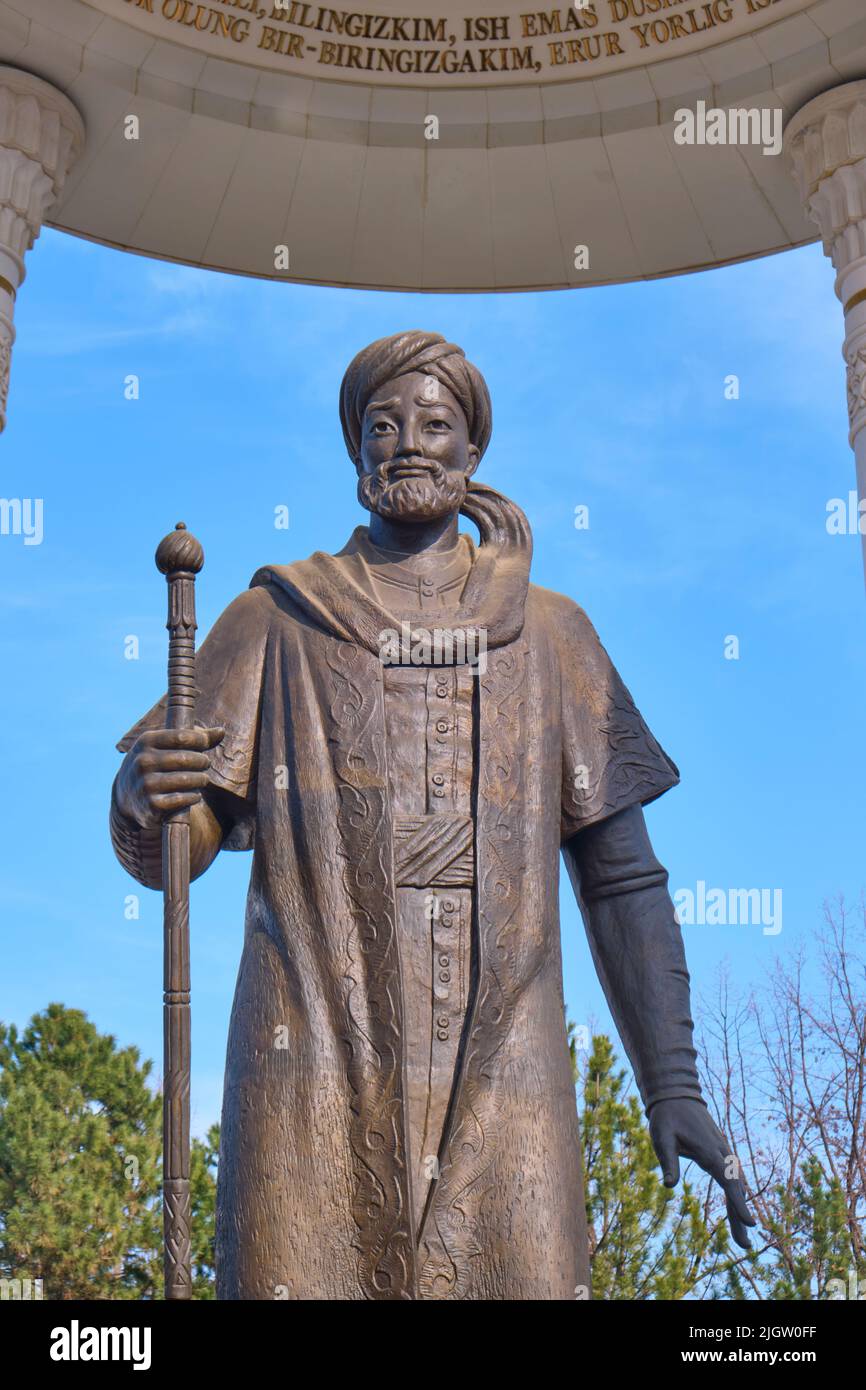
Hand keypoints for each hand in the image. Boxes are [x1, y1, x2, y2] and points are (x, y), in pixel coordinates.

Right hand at [114, 726, 224, 829]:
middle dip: (202, 761)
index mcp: (146, 741)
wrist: (129, 795)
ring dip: (201, 779)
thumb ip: (195, 738)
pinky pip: (182, 799)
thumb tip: (221, 731)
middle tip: (205, 764)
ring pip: (187, 779)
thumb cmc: (157, 763)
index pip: (181, 736)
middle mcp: (143, 762)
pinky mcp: (152, 805)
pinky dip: (193, 796)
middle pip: (187, 758)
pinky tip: (194, 794)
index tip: (205, 744)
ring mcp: (146, 784)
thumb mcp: (166, 746)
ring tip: (202, 779)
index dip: (199, 740)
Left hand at [649, 1097, 756, 1250]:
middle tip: (745, 1246)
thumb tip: (669, 1187)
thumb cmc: (667, 1116)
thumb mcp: (662, 1137)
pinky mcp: (719, 1152)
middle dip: (740, 1216)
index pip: (728, 1182)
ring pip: (736, 1184)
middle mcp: (721, 1153)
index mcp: (709, 1152)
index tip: (750, 1223)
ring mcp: (723, 1152)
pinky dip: (737, 1194)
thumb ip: (668, 1161)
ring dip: (739, 1208)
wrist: (677, 1094)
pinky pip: (732, 1176)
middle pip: (735, 1189)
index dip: (739, 1204)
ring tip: (743, 1236)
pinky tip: (738, 1207)